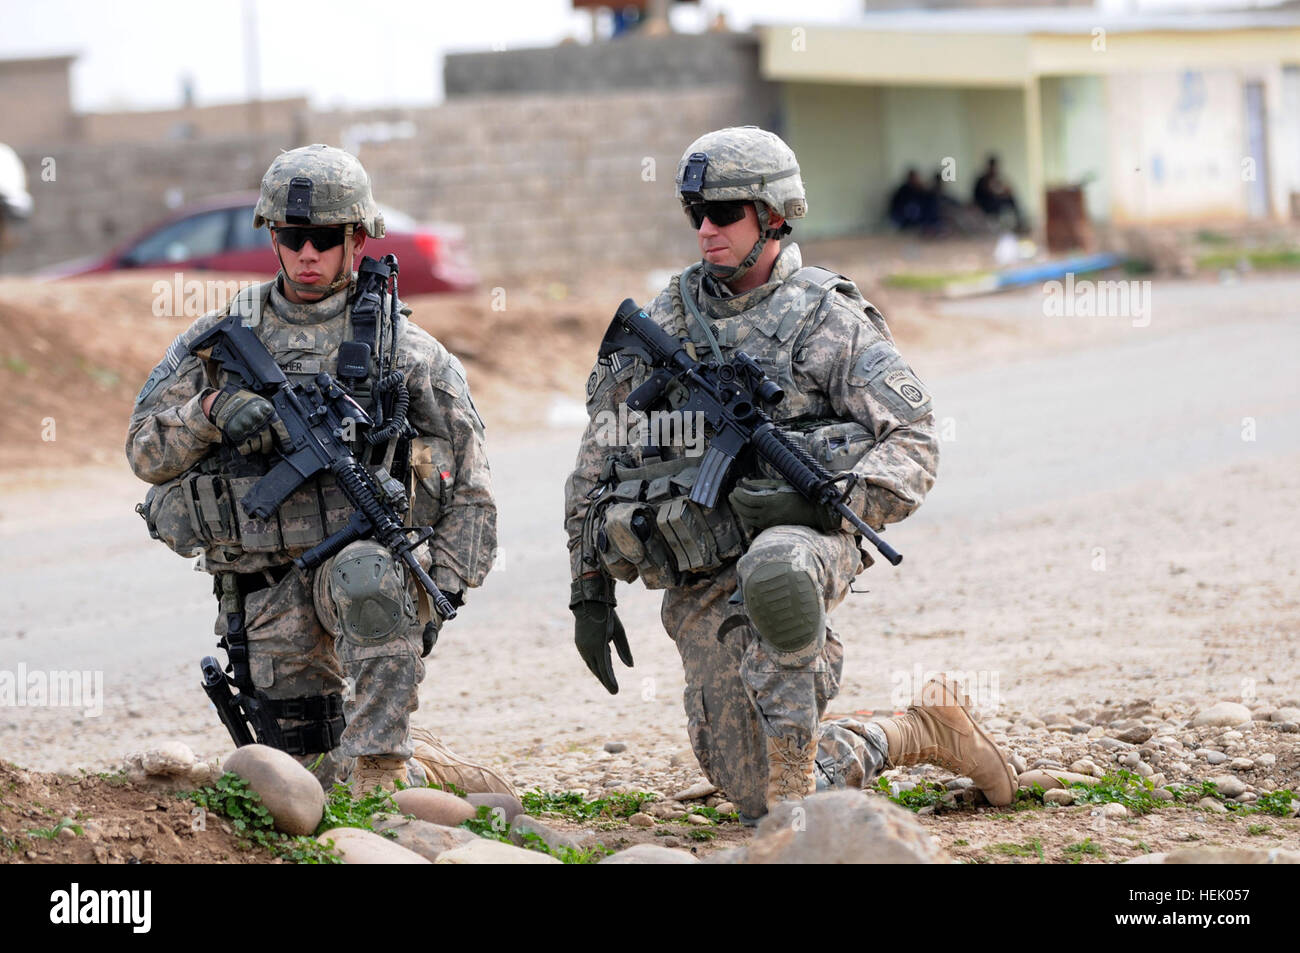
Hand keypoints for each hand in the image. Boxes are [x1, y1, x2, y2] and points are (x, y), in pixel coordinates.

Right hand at [207, 385, 283, 454]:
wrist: (224, 401)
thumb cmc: (244, 401)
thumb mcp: (261, 403)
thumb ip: (269, 415)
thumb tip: (277, 430)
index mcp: (267, 411)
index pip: (280, 429)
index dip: (285, 440)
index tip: (288, 447)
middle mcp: (259, 420)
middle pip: (268, 441)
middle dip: (268, 447)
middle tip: (267, 449)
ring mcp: (248, 428)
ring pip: (257, 446)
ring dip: (256, 448)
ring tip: (253, 443)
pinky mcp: (237, 434)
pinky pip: (245, 449)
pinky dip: (246, 450)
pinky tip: (245, 446)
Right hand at [570, 576, 632, 693]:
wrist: (589, 603)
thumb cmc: (607, 616)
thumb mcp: (619, 632)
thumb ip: (624, 649)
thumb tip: (631, 666)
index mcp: (598, 646)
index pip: (605, 669)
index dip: (610, 681)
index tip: (616, 692)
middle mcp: (588, 649)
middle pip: (597, 670)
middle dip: (605, 681)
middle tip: (613, 691)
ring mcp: (582, 647)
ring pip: (591, 666)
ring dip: (599, 674)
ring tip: (608, 682)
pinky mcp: (580, 645)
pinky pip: (588, 659)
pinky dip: (594, 665)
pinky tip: (600, 668)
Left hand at [727, 477, 839, 533]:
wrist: (812, 511)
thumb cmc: (797, 494)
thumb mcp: (780, 484)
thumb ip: (761, 484)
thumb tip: (745, 482)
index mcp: (771, 502)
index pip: (748, 500)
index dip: (739, 494)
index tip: (735, 488)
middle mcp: (769, 515)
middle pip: (744, 510)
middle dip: (735, 502)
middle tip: (732, 494)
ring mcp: (769, 523)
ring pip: (747, 518)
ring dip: (739, 510)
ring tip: (736, 501)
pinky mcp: (771, 527)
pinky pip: (754, 523)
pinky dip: (746, 516)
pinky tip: (745, 510)